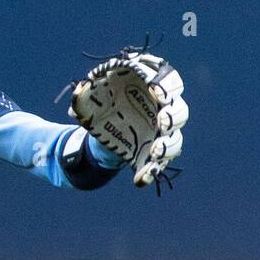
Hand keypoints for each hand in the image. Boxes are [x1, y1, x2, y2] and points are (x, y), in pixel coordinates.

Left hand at [70, 48, 187, 188]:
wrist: (100, 125)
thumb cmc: (102, 99)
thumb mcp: (91, 94)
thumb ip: (87, 91)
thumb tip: (79, 92)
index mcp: (151, 87)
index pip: (169, 79)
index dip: (166, 82)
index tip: (154, 87)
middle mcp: (162, 109)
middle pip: (180, 111)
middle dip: (174, 116)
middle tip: (162, 121)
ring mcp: (160, 132)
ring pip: (175, 139)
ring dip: (168, 146)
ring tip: (155, 151)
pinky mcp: (153, 151)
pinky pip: (159, 163)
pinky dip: (150, 172)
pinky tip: (140, 180)